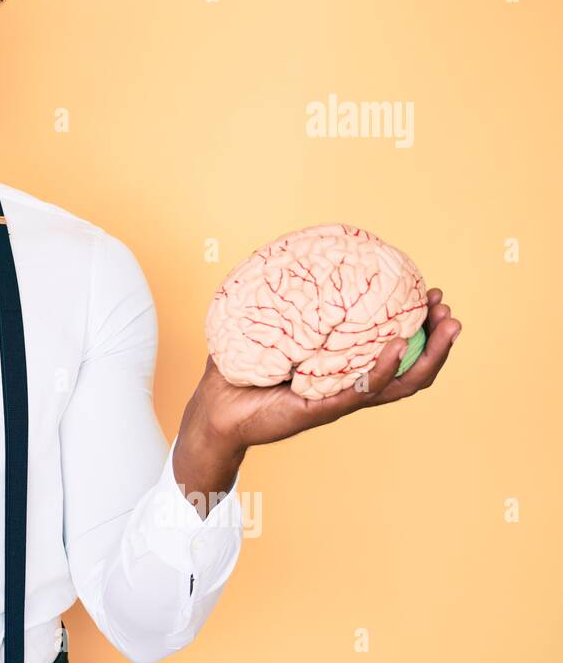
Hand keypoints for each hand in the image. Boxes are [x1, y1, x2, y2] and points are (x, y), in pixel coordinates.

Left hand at [182, 287, 460, 450]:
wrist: (213, 408)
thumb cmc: (240, 370)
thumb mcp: (268, 328)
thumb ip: (284, 299)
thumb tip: (290, 252)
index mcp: (343, 368)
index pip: (394, 348)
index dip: (419, 327)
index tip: (432, 296)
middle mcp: (348, 385)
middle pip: (409, 368)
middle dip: (438, 340)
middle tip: (449, 310)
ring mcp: (338, 399)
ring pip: (398, 383)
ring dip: (427, 355)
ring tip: (444, 326)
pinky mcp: (319, 410)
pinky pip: (359, 392)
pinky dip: (381, 370)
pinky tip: (394, 347)